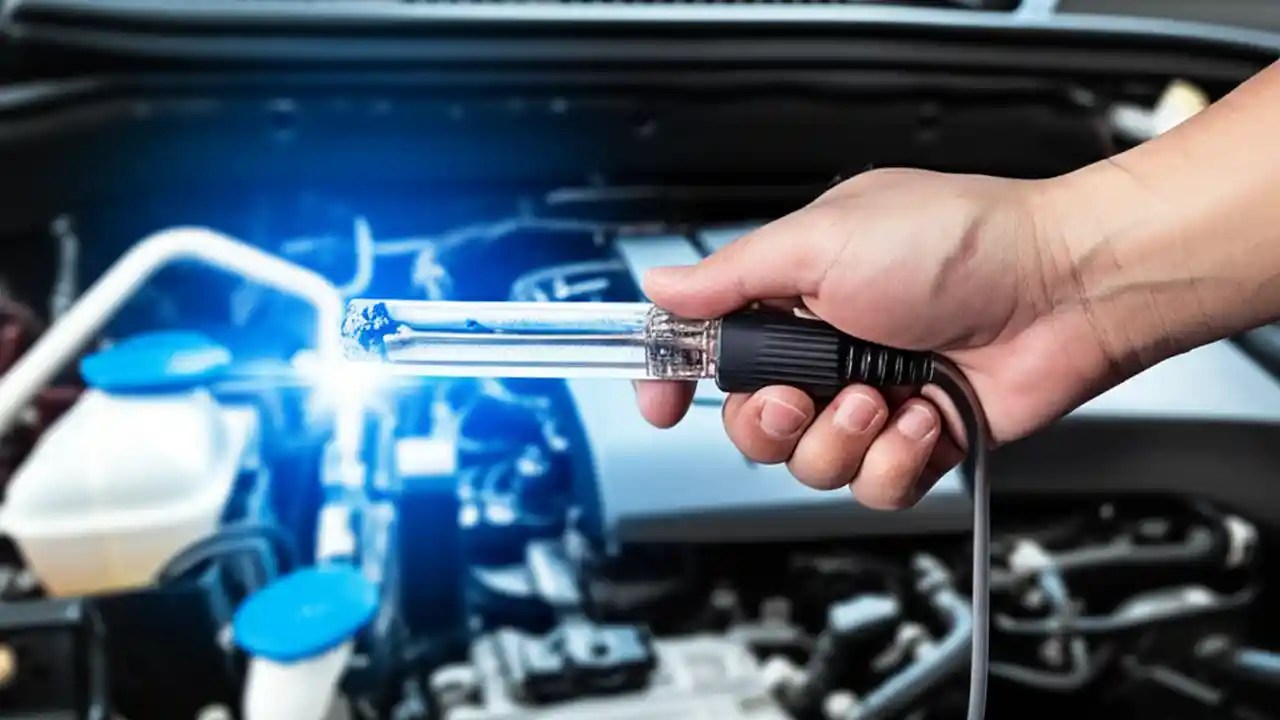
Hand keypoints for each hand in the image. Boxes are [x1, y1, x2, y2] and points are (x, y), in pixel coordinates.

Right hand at [634, 168, 1122, 508]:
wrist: (1063, 287)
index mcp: (792, 295)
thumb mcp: (823, 240)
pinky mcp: (917, 440)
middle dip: (769, 419)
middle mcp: (826, 350)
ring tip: (883, 393)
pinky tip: (926, 413)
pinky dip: (898, 457)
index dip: (676, 381)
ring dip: (843, 436)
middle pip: (750, 423)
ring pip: (809, 464)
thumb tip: (661, 283)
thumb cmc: (959, 242)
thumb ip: (732, 275)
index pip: (708, 347)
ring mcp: (871, 398)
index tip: (662, 403)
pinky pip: (874, 485)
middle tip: (800, 392)